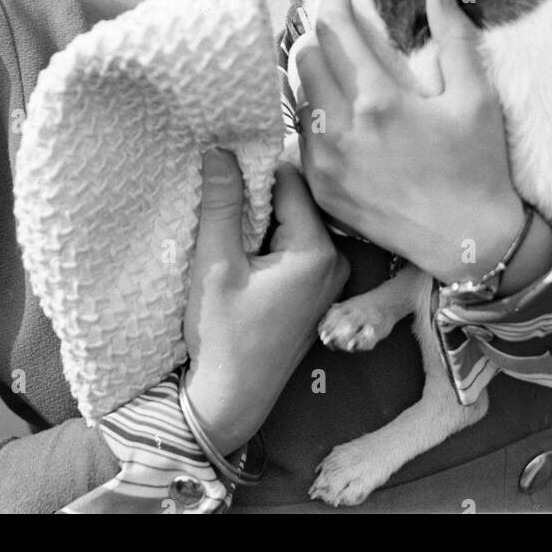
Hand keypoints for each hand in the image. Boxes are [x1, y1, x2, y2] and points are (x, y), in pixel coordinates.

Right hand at [183, 148, 347, 455]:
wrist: (231, 401)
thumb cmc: (222, 338)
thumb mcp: (215, 266)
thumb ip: (221, 204)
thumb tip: (219, 151)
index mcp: (317, 251)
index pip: (291, 180)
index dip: (256, 167)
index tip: (225, 162)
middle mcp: (336, 260)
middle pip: (298, 198)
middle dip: (261, 190)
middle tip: (223, 189)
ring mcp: (331, 277)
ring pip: (296, 219)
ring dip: (264, 214)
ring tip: (228, 218)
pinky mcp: (319, 289)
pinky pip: (298, 242)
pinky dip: (273, 236)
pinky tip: (244, 245)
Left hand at [293, 0, 540, 284]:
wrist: (468, 243)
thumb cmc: (478, 166)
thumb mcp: (476, 97)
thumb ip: (454, 35)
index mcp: (379, 100)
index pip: (334, 32)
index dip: (333, 5)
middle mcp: (341, 130)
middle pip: (305, 58)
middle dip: (321, 38)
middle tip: (341, 36)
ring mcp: (325, 162)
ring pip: (298, 97)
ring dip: (315, 77)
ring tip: (341, 75)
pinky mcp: (320, 188)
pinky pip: (302, 136)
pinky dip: (316, 117)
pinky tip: (341, 118)